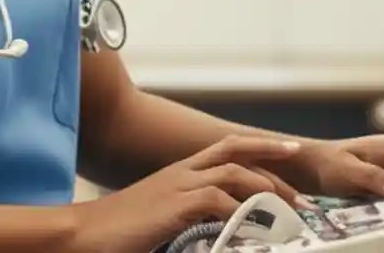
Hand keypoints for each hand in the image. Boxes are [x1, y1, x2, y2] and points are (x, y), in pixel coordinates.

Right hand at [68, 134, 308, 252]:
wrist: (80, 236)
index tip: (290, 153)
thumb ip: (187, 217)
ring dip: (267, 191)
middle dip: (274, 167)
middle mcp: (180, 172)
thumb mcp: (158, 219)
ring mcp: (176, 187)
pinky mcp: (173, 206)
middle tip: (304, 193)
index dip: (260, 147)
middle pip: (235, 153)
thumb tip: (216, 227)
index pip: (226, 149)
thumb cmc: (115, 233)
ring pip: (233, 174)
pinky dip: (242, 212)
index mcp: (177, 173)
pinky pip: (218, 201)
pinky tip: (256, 227)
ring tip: (290, 212)